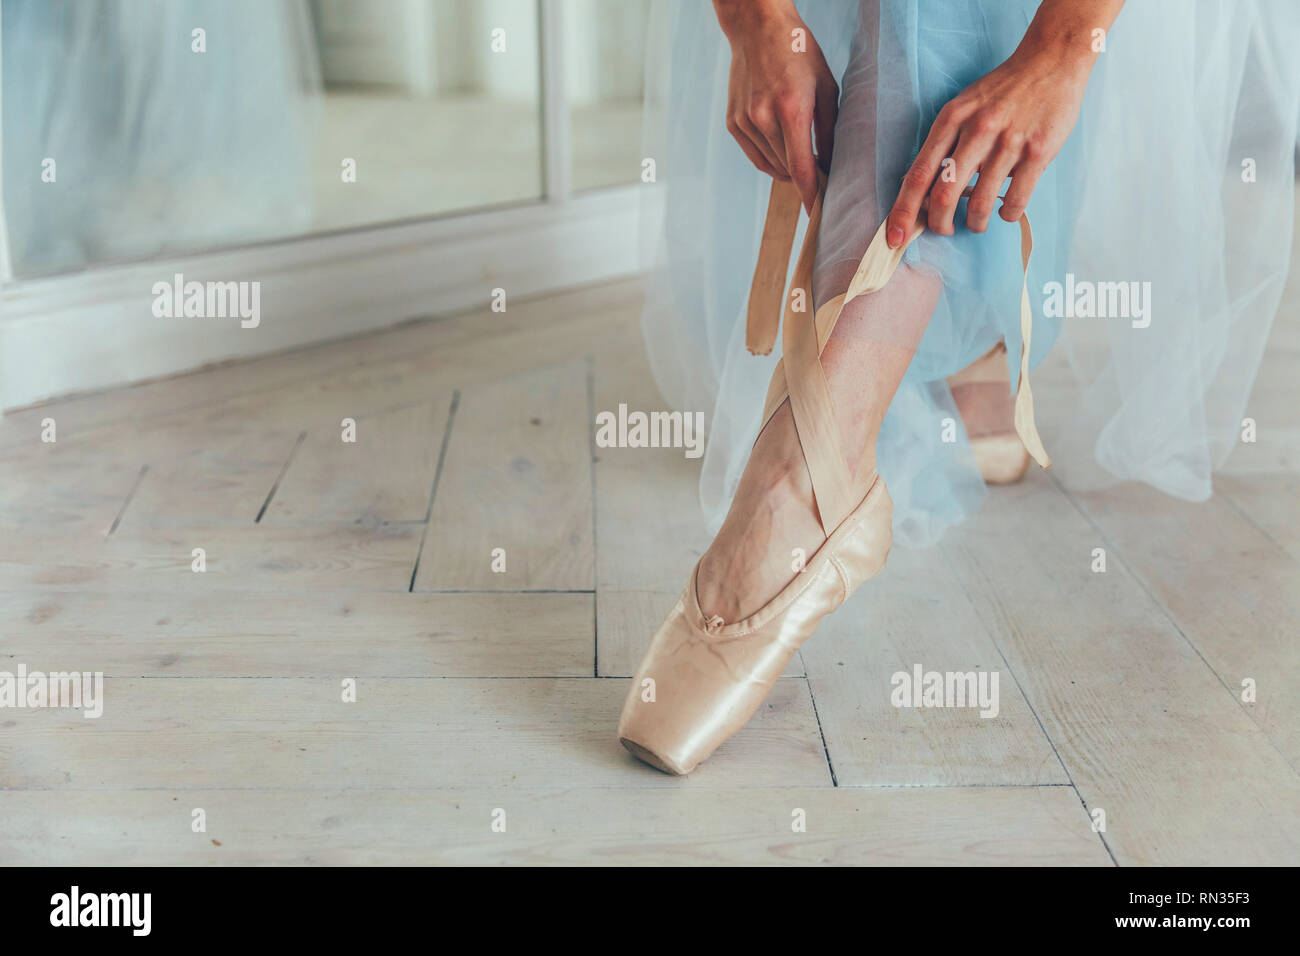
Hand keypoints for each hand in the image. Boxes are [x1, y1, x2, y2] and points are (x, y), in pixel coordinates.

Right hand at [715, 0, 838, 212]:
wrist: (757, 28)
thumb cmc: (799, 53)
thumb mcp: (826, 86)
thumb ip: (829, 130)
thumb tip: (832, 167)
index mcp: (791, 108)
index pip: (802, 168)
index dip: (812, 195)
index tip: (820, 215)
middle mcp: (763, 118)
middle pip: (787, 170)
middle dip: (806, 179)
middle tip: (823, 176)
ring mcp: (744, 121)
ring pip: (772, 165)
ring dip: (788, 168)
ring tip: (803, 155)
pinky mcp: (733, 123)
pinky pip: (756, 155)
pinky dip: (772, 159)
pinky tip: (783, 148)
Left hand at [885, 46, 1091, 245]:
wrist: (1051, 60)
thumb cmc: (1002, 90)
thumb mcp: (963, 107)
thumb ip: (944, 144)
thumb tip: (925, 191)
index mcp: (951, 120)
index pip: (918, 175)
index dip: (903, 211)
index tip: (895, 237)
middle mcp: (977, 130)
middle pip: (943, 195)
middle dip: (938, 224)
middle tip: (944, 230)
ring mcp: (1008, 141)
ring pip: (979, 203)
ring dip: (974, 224)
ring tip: (976, 223)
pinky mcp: (1038, 151)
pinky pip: (1015, 200)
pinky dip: (1006, 215)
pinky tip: (1004, 212)